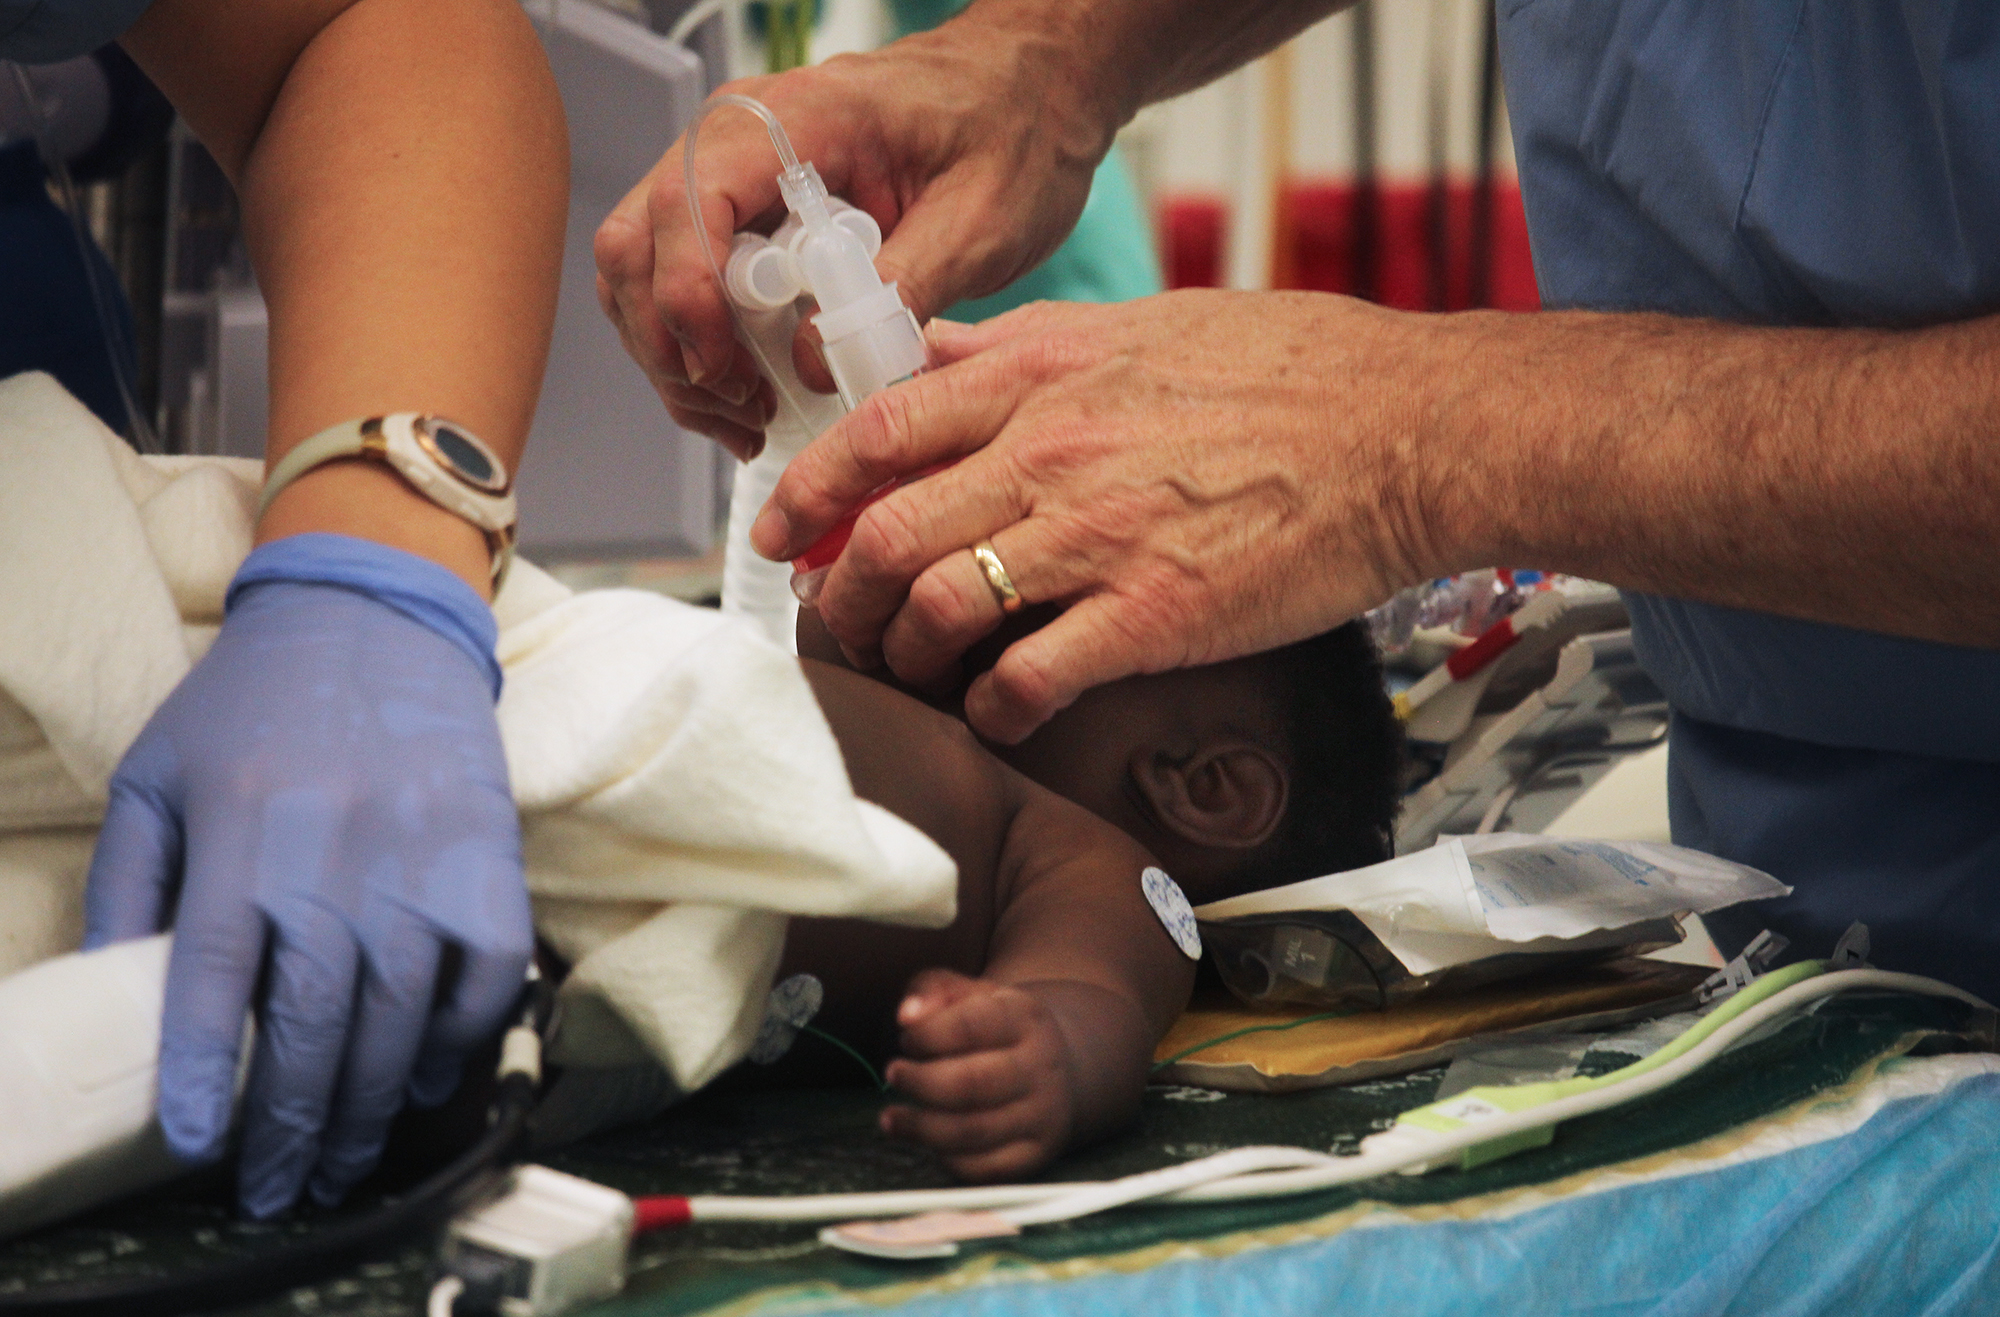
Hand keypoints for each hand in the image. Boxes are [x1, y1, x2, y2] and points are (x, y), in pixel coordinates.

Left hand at [83, 538, 533, 1218]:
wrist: (378, 616)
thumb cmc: (254, 702)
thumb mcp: (157, 773)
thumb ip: (130, 882)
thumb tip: (116, 993)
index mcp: (244, 822)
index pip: (217, 971)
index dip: (207, 1068)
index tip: (199, 1143)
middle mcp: (337, 843)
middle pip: (316, 1012)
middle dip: (294, 1120)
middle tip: (277, 1186)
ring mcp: (424, 850)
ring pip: (404, 1008)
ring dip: (374, 1102)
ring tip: (342, 1158)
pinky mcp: (488, 851)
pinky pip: (488, 969)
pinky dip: (463, 1035)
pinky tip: (428, 1072)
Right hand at [591, 8, 1115, 459]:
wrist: (1029, 94)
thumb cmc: (1010, 133)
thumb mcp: (978, 222)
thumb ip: (897, 289)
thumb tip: (814, 363)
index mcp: (794, 122)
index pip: (689, 204)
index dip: (690, 300)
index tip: (731, 372)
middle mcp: (741, 139)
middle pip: (639, 244)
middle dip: (671, 343)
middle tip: (741, 406)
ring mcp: (733, 172)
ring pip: (642, 270)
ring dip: (677, 355)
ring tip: (746, 415)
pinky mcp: (744, 209)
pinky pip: (684, 279)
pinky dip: (700, 345)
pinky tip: (751, 392)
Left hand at [751, 291, 1462, 741]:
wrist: (1403, 430)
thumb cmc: (1283, 371)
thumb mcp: (1132, 325)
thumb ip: (1016, 348)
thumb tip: (926, 356)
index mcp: (1035, 378)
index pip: (874, 435)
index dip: (807, 495)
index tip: (780, 535)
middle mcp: (1046, 454)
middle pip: (887, 538)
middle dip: (844, 598)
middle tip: (842, 628)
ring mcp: (1095, 538)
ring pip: (939, 612)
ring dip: (906, 659)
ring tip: (915, 676)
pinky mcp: (1150, 617)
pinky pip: (1027, 679)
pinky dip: (991, 711)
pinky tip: (998, 715)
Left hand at [880, 969, 1075, 1180]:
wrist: (1055, 1068)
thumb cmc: (996, 1029)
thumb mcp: (970, 994)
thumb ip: (933, 990)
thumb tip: (907, 1015)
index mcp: (1026, 1018)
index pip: (971, 1026)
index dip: (927, 1035)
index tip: (907, 1038)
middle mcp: (1041, 1067)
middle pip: (971, 1084)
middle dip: (919, 1083)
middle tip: (893, 1074)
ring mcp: (1042, 1115)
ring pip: (972, 1132)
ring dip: (920, 1128)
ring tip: (892, 1117)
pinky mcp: (1035, 1155)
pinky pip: (982, 1169)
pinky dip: (945, 1158)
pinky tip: (927, 1141)